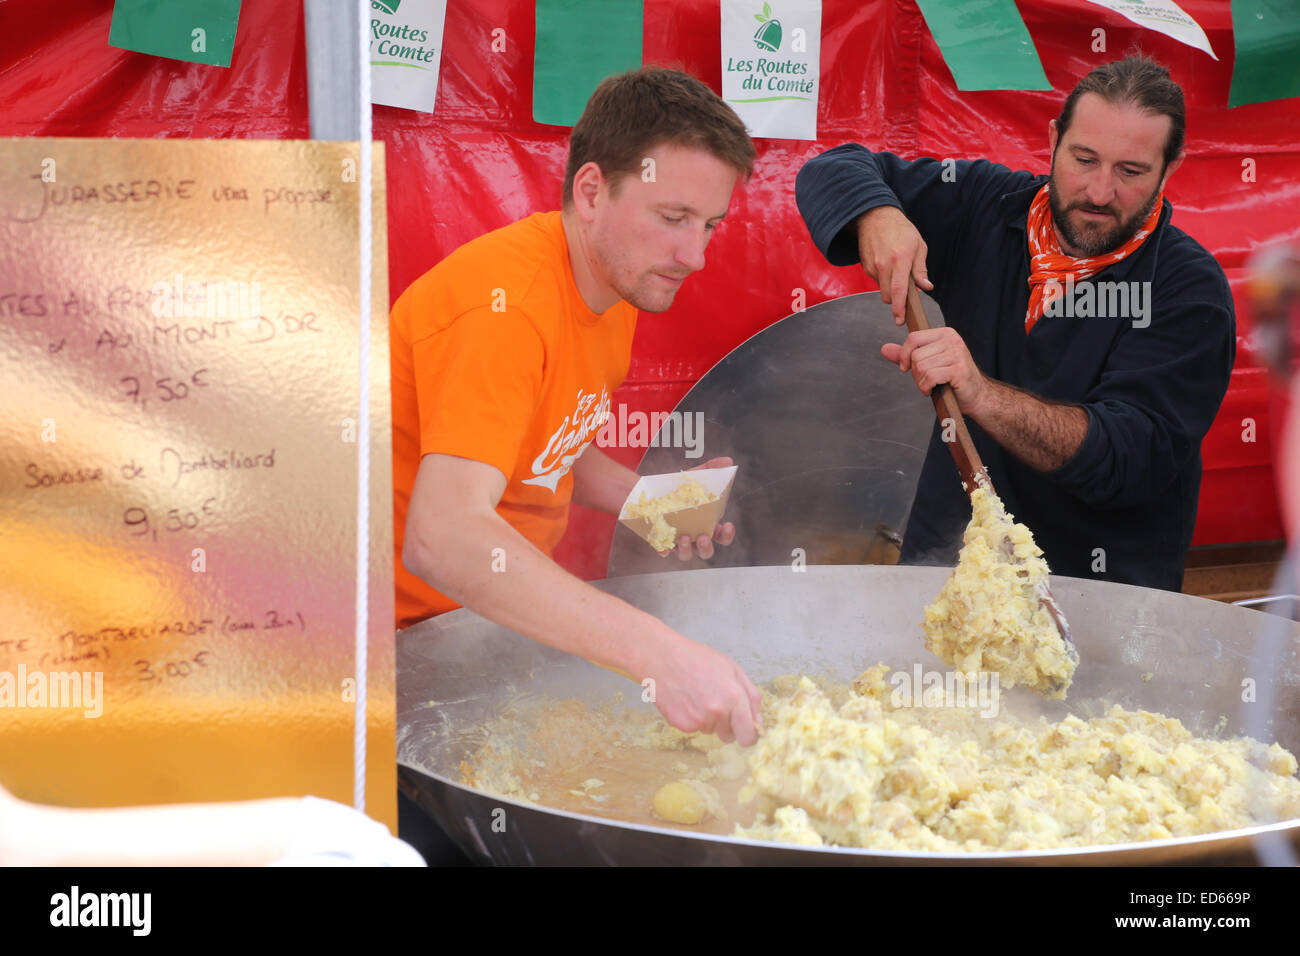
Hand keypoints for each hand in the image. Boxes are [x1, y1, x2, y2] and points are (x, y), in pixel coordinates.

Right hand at [642, 629, 762, 745]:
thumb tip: (758, 722)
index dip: (749, 735)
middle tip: (716, 702)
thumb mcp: (733, 669)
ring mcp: (698, 720)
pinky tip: (686, 699)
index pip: (748, 735)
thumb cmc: (697, 659)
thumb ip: (751, 697)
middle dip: (727, 725)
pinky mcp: (681, 724)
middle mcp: (717, 712)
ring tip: (698, 695)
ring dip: (708, 720)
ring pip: (711, 731)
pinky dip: (692, 718)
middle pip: (729, 736)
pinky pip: (694, 729)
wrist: (662, 658)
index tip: (746, 731)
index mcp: (734, 697)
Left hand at [657, 456, 736, 560]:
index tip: (728, 526)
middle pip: (705, 552)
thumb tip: (728, 461)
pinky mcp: (660, 541)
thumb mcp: (695, 478)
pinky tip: (662, 547)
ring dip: (687, 550)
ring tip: (684, 538)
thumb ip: (711, 470)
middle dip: (707, 547)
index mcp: (707, 524)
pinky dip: (663, 550)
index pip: (722, 536)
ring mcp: (677, 541)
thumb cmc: (679, 488)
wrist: (652, 490)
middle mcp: (694, 537)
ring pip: (685, 554)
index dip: (727, 535)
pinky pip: (662, 550)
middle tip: (703, 537)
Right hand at [856, 206, 933, 324]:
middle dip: (895, 299)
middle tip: (904, 289)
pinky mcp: (865, 266)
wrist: (876, 217)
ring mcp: (872, 266)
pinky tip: (886, 264)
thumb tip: (926, 287)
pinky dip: (882, 278)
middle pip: (887, 296)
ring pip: (881, 289)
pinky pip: (875, 281)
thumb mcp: (919, 246)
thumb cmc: (901, 230)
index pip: (898, 291)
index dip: (899, 308)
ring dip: (888, 287)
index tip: (900, 320)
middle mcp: (884, 265)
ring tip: (895, 270)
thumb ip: (921, 269)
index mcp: (900, 259)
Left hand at [881, 326, 987, 412]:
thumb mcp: (928, 363)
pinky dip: (926, 387)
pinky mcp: (959, 369)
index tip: (905, 368)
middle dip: (915, 373)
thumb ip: (906, 355)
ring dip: (921, 382)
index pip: (913, 337)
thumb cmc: (950, 380)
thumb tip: (884, 349)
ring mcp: (957, 354)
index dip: (904, 355)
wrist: (975, 396)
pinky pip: (930, 377)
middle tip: (926, 381)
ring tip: (931, 386)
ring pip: (921, 367)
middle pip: (915, 355)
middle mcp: (953, 340)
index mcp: (945, 333)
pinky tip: (933, 390)